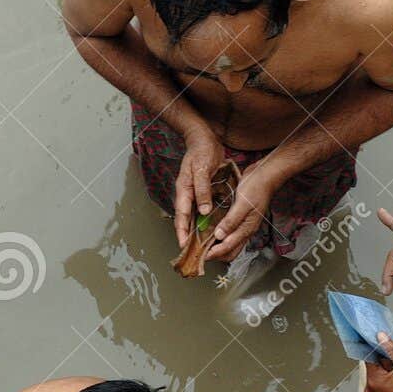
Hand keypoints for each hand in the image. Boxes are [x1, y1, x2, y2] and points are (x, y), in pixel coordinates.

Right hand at [173, 127, 225, 247]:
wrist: (204, 138)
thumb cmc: (202, 151)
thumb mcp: (202, 169)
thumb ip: (202, 190)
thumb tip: (203, 211)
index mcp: (184, 190)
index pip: (181, 215)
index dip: (182, 231)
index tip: (183, 246)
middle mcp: (187, 194)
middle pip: (185, 220)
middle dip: (188, 236)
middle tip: (193, 253)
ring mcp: (195, 193)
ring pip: (194, 216)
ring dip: (197, 230)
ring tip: (203, 245)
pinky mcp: (203, 191)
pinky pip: (202, 209)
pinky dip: (205, 220)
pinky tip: (212, 228)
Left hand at [207, 161, 277, 262]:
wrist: (266, 175)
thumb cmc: (256, 187)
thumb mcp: (242, 203)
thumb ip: (231, 221)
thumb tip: (220, 236)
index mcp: (247, 228)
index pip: (229, 248)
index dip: (215, 254)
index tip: (202, 256)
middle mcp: (245, 230)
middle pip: (230, 251)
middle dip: (216, 255)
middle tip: (200, 252)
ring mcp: (244, 225)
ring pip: (230, 244)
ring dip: (217, 246)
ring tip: (203, 244)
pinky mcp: (241, 219)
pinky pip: (230, 233)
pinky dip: (220, 237)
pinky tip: (211, 232)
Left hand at [363, 334, 392, 391]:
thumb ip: (391, 350)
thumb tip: (379, 336)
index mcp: (374, 381)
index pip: (369, 358)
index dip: (381, 354)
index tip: (392, 355)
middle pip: (373, 371)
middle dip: (386, 368)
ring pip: (377, 382)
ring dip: (387, 379)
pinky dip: (388, 390)